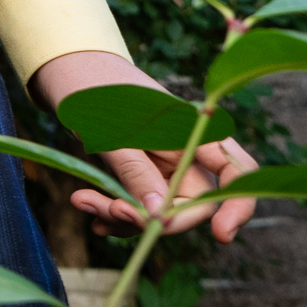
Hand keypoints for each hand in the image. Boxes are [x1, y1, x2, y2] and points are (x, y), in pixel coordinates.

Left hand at [28, 50, 258, 241]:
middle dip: (153, 218)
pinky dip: (116, 212)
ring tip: (81, 201)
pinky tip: (88, 207)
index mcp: (193, 131)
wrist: (67, 70)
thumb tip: (158, 217)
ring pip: (161, 211)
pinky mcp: (142, 174)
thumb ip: (136, 172)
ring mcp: (165, 166)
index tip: (221, 235)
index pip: (237, 171)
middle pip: (192, 203)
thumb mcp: (112, 131)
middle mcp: (186, 152)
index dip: (239, 205)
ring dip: (125, 217)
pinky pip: (140, 205)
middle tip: (110, 211)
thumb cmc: (94, 90)